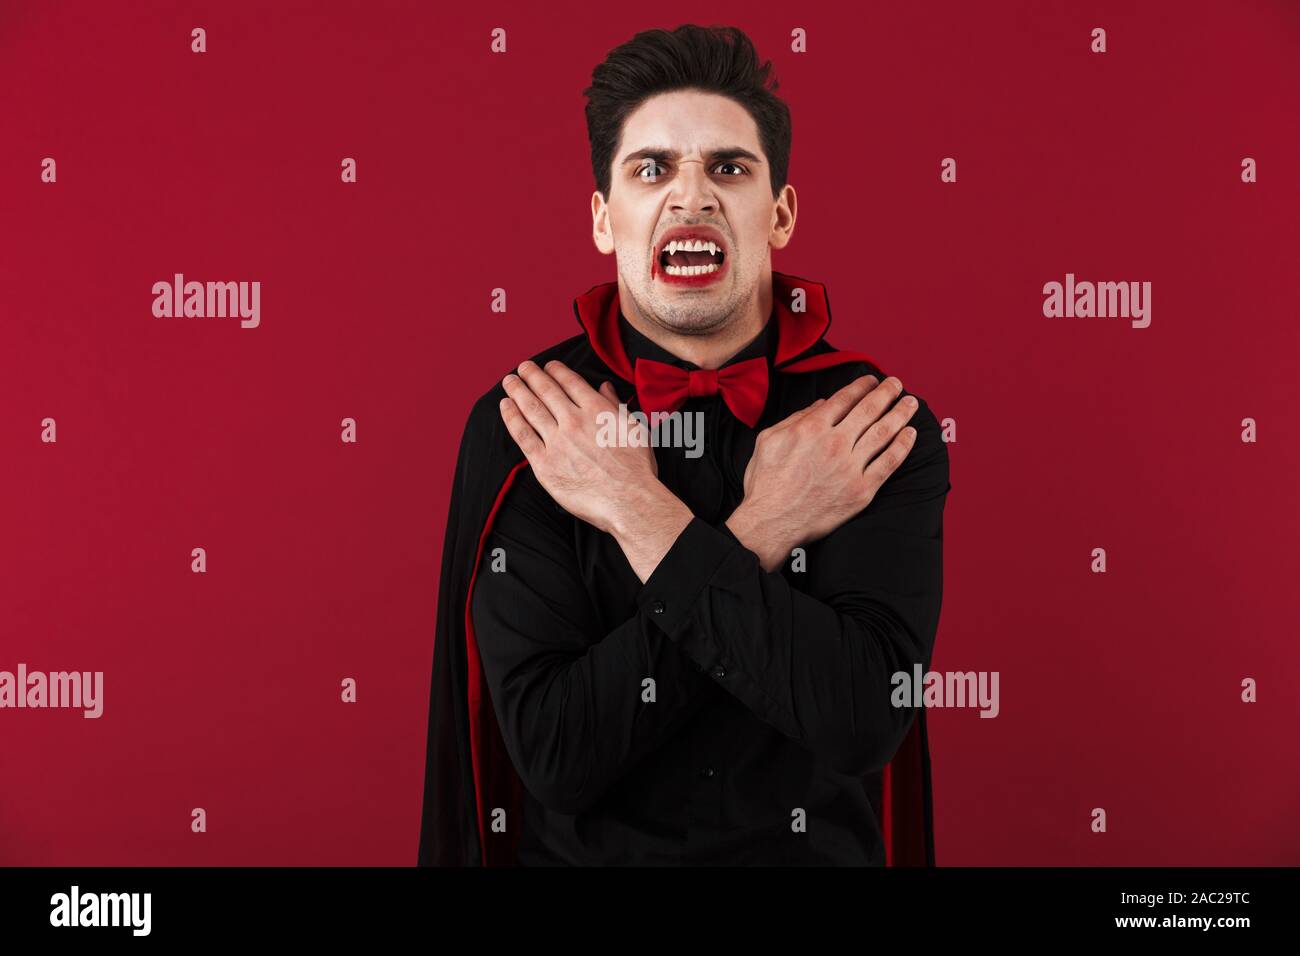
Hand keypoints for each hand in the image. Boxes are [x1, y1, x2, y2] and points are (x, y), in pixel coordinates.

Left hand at [499, 362, 688, 583]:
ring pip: (531, 409)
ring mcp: (557, 442)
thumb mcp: (634, 429)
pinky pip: (523, 435)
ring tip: (509, 381)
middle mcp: (574, 421)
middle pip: (546, 391)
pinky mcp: (544, 464)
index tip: (548, 365)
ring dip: (518, 391)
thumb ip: (616, 405)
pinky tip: (505, 406)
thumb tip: (605, 387)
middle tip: (522, 367)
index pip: (570, 382)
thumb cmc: (636, 469)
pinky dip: (512, 418)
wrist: (628, 501)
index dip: (556, 370)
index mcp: (597, 410)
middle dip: (532, 375)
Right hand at [726, 374, 918, 570]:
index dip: (862, 386)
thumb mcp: (768, 440)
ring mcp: (850, 468)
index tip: (872, 380)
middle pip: (869, 410)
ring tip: (911, 403)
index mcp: (812, 428)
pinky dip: (902, 446)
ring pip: (884, 433)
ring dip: (900, 414)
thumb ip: (795, 418)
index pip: (845, 398)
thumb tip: (821, 404)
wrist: (771, 523)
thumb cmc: (765, 483)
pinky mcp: (861, 490)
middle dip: (887, 393)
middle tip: (897, 384)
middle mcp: (835, 443)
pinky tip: (910, 434)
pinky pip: (888, 463)